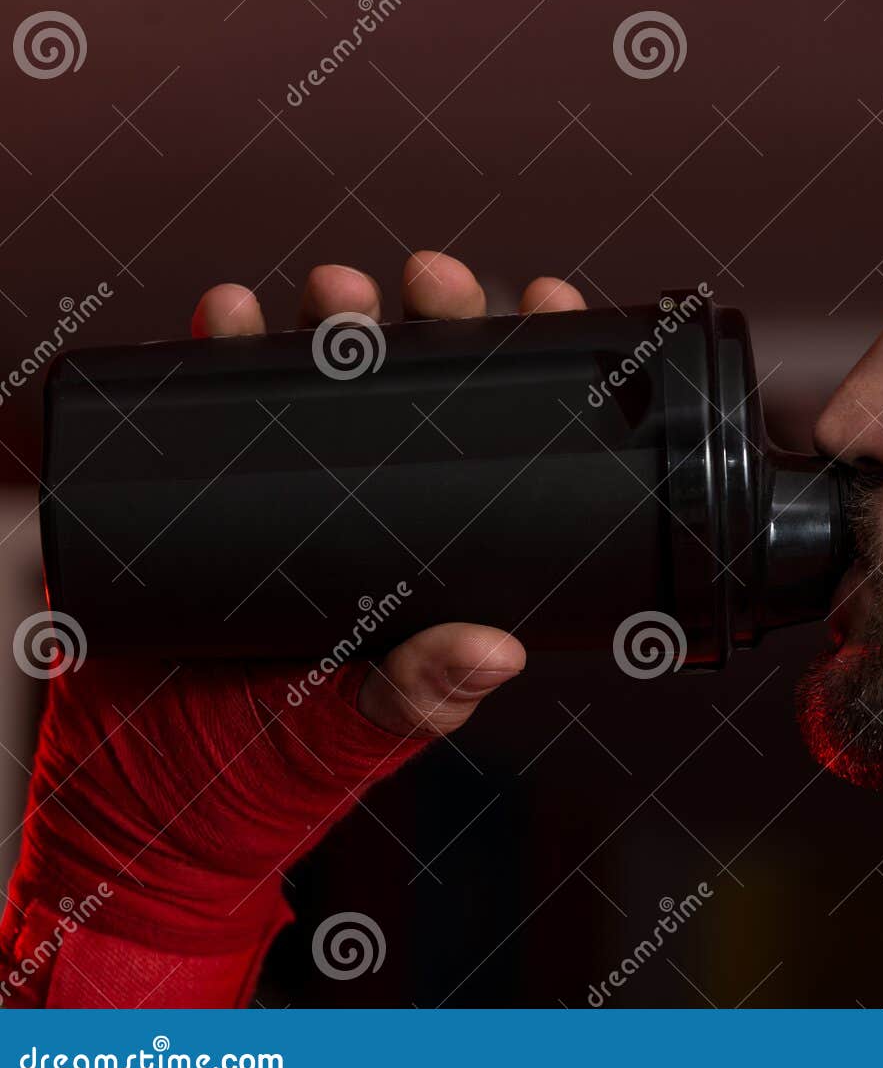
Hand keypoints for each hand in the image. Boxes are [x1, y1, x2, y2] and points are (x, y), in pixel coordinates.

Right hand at [191, 251, 587, 734]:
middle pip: (422, 371)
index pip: (504, 426)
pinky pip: (212, 391)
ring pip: (324, 364)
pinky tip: (230, 313)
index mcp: (442, 534)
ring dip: (334, 313)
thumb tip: (501, 651)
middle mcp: (378, 487)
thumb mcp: (375, 722)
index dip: (529, 357)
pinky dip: (222, 341)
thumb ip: (430, 690)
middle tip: (433, 286)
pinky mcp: (203, 473)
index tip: (543, 301)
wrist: (154, 782)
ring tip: (337, 295)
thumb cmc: (288, 757)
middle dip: (434, 311)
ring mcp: (291, 471)